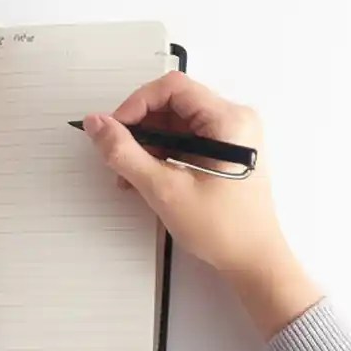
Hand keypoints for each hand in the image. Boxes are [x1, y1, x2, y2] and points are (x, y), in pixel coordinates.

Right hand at [82, 71, 320, 336]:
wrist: (254, 262)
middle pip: (172, 104)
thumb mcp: (165, 189)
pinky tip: (146, 178)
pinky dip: (162, 154)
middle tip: (119, 156)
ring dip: (147, 144)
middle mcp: (234, 120)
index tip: (115, 129)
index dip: (137, 103)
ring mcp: (231, 135)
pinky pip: (185, 138)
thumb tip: (97, 124)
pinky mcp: (225, 151)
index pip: (172, 88)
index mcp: (229, 120)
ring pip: (175, 122)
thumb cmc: (224, 230)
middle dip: (140, 129)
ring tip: (130, 175)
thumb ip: (125, 153)